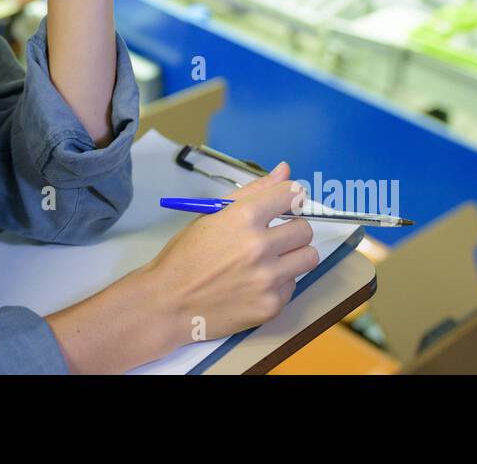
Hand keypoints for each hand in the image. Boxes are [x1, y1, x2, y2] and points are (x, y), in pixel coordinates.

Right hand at [139, 162, 319, 343]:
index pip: (292, 195)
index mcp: (244, 217)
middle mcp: (260, 246)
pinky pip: (293, 285)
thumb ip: (253, 191)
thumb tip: (285, 170)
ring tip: (268, 261)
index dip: (289, 198)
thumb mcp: (212, 215)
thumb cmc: (186, 256)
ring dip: (292, 256)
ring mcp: (268, 279)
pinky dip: (279, 283)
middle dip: (291, 230)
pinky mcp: (272, 305)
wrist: (168, 303)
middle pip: (304, 229)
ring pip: (308, 257)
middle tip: (271, 237)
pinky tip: (254, 284)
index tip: (285, 205)